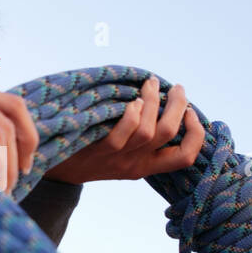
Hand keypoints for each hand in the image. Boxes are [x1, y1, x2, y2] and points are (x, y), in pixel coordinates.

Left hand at [44, 75, 204, 182]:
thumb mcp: (122, 154)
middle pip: (169, 134)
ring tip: (149, 83)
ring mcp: (118, 158)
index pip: (185, 157)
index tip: (191, 112)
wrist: (55, 169)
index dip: (196, 134)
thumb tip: (162, 103)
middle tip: (176, 88)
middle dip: (178, 106)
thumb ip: (140, 136)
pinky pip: (122, 131)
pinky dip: (131, 112)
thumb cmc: (91, 154)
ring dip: (153, 101)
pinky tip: (130, 99)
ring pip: (149, 130)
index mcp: (147, 166)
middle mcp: (136, 164)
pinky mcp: (100, 150)